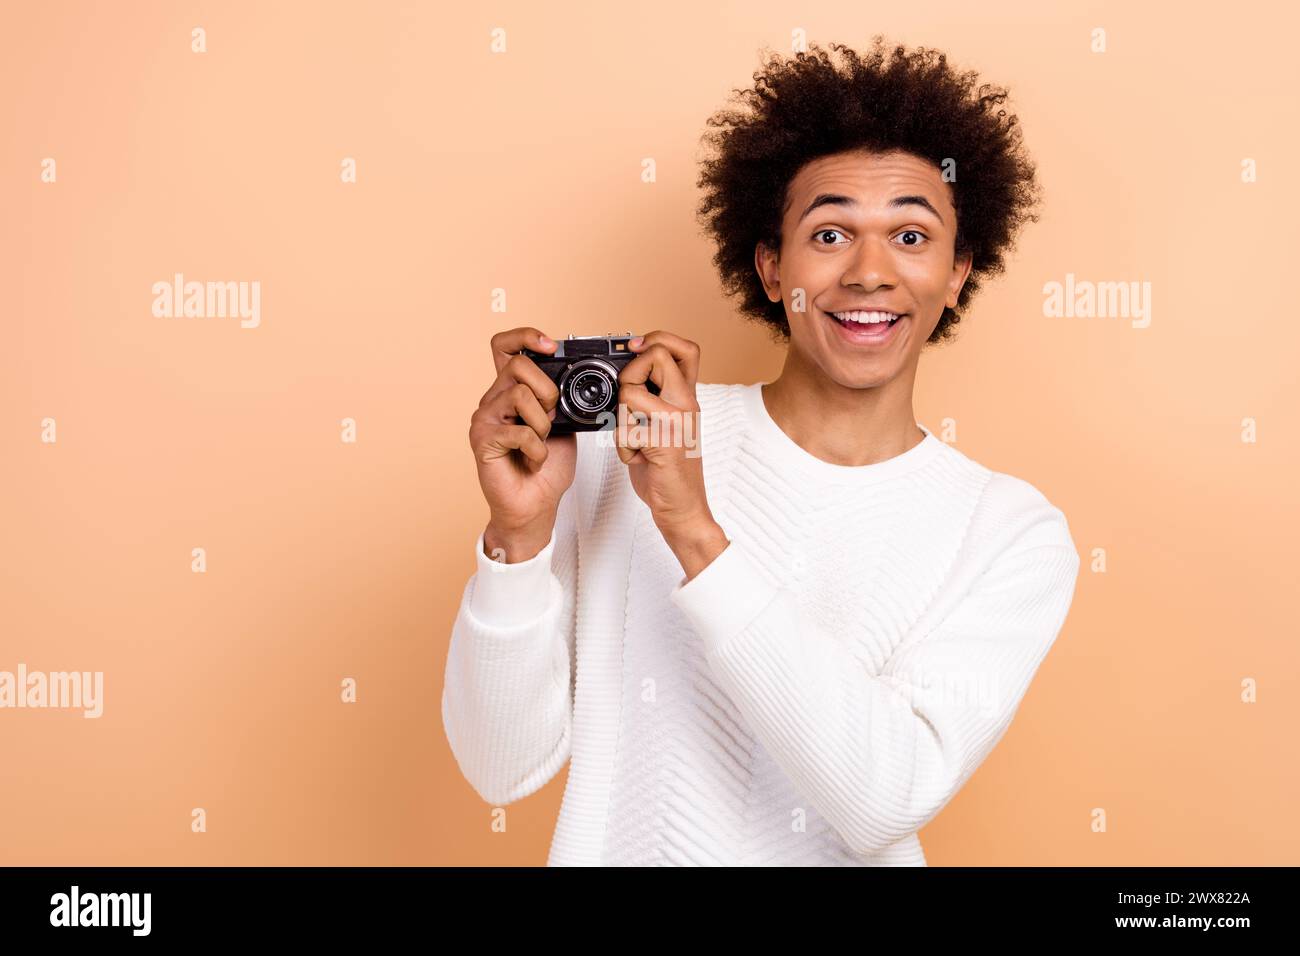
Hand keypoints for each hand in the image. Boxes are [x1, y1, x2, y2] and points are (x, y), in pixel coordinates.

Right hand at [468, 327, 576, 561]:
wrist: (535, 505)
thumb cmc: (547, 467)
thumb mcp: (564, 424)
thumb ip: (560, 399)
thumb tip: (567, 378)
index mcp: (511, 390)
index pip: (506, 345)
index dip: (526, 336)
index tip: (550, 346)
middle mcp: (493, 399)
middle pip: (518, 365)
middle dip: (547, 391)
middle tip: (551, 419)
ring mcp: (484, 418)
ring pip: (521, 396)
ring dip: (543, 425)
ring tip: (539, 444)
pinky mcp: (482, 440)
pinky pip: (519, 431)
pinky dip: (537, 450)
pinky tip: (532, 460)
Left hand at [616, 331, 727, 577]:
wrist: (683, 507)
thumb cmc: (668, 469)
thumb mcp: (666, 425)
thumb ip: (653, 398)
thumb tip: (624, 374)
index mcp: (687, 397)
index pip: (684, 347)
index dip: (656, 339)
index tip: (634, 350)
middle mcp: (686, 404)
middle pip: (654, 356)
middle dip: (628, 375)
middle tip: (629, 404)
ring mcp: (677, 422)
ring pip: (629, 394)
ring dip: (620, 421)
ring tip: (634, 440)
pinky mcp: (664, 443)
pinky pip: (625, 430)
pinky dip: (622, 448)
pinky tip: (637, 458)